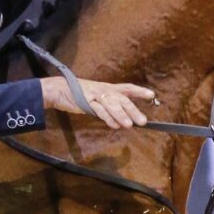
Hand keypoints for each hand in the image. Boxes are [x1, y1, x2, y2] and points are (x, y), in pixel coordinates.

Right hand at [40, 75, 155, 129]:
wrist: (61, 90)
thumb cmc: (81, 95)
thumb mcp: (98, 97)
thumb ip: (110, 107)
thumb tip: (125, 118)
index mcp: (109, 88)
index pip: (128, 88)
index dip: (140, 91)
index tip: (152, 96)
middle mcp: (105, 90)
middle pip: (123, 99)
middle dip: (133, 110)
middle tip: (143, 121)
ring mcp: (96, 95)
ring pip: (112, 105)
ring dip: (122, 115)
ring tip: (129, 125)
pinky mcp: (86, 102)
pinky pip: (99, 111)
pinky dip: (107, 118)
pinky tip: (115, 125)